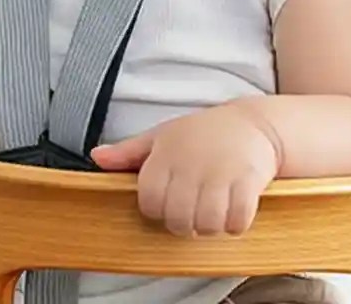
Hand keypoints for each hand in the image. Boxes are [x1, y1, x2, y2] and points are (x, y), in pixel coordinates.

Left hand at [90, 101, 281, 236]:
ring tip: (215, 213)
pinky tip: (235, 212)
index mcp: (166, 154)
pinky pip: (237, 220)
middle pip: (178, 219)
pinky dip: (236, 224)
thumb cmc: (203, 133)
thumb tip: (97, 158)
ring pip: (207, 224)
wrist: (254, 123)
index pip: (150, 202)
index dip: (159, 210)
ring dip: (211, 227)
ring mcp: (221, 172)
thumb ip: (128, 152)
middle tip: (194, 213)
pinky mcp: (248, 180)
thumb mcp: (162, 135)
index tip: (170, 203)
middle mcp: (191, 163)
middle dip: (185, 224)